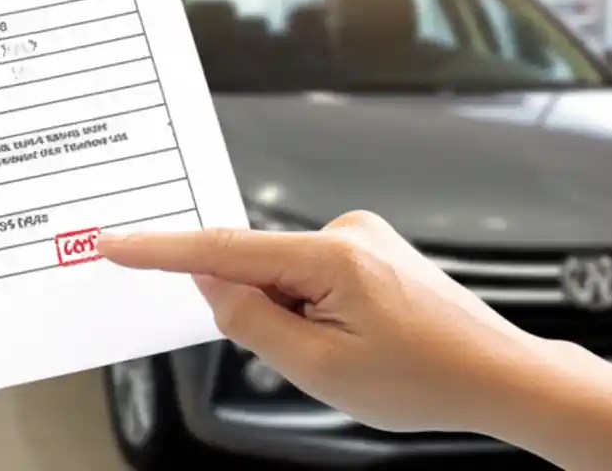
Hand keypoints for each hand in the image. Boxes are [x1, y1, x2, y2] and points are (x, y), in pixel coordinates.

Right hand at [98, 210, 548, 433]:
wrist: (496, 375)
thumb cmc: (424, 379)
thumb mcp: (320, 370)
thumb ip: (251, 322)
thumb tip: (209, 283)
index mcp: (332, 257)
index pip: (224, 250)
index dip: (161, 250)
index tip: (115, 243)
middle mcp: (347, 232)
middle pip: (259, 269)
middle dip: (264, 315)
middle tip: (317, 358)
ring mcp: (362, 237)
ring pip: (287, 278)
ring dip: (296, 318)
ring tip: (355, 353)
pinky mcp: (370, 248)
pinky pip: (312, 276)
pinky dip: (313, 309)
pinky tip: (359, 340)